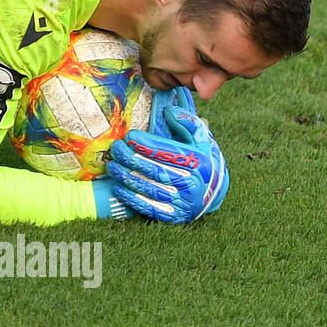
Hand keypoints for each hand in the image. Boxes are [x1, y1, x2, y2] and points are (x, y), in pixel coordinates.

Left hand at [107, 92, 228, 223]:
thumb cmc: (202, 158)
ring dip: (128, 178)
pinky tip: (118, 188)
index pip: (169, 153)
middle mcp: (193, 185)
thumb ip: (188, 123)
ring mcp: (183, 203)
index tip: (129, 136)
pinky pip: (150, 209)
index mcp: (199, 163)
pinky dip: (132, 199)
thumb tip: (170, 110)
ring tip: (112, 166)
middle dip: (132, 159)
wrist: (214, 191)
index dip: (147, 144)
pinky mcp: (174, 216)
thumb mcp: (201, 139)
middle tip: (115, 148)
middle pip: (156, 171)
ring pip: (151, 190)